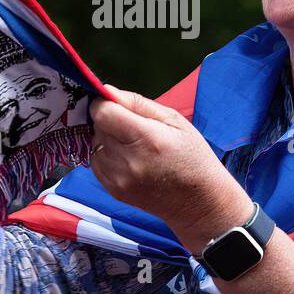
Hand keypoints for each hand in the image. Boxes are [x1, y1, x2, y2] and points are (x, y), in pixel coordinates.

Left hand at [89, 84, 251, 248]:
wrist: (199, 202)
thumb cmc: (192, 157)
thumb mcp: (174, 120)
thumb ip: (137, 103)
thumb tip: (107, 91)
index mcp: (146, 139)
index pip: (103, 113)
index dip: (105, 103)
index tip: (116, 104)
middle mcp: (128, 161)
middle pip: (98, 127)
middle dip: (110, 121)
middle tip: (134, 128)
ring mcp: (119, 179)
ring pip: (95, 144)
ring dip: (108, 139)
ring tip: (134, 146)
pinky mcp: (114, 190)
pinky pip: (97, 162)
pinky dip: (108, 156)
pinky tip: (130, 159)